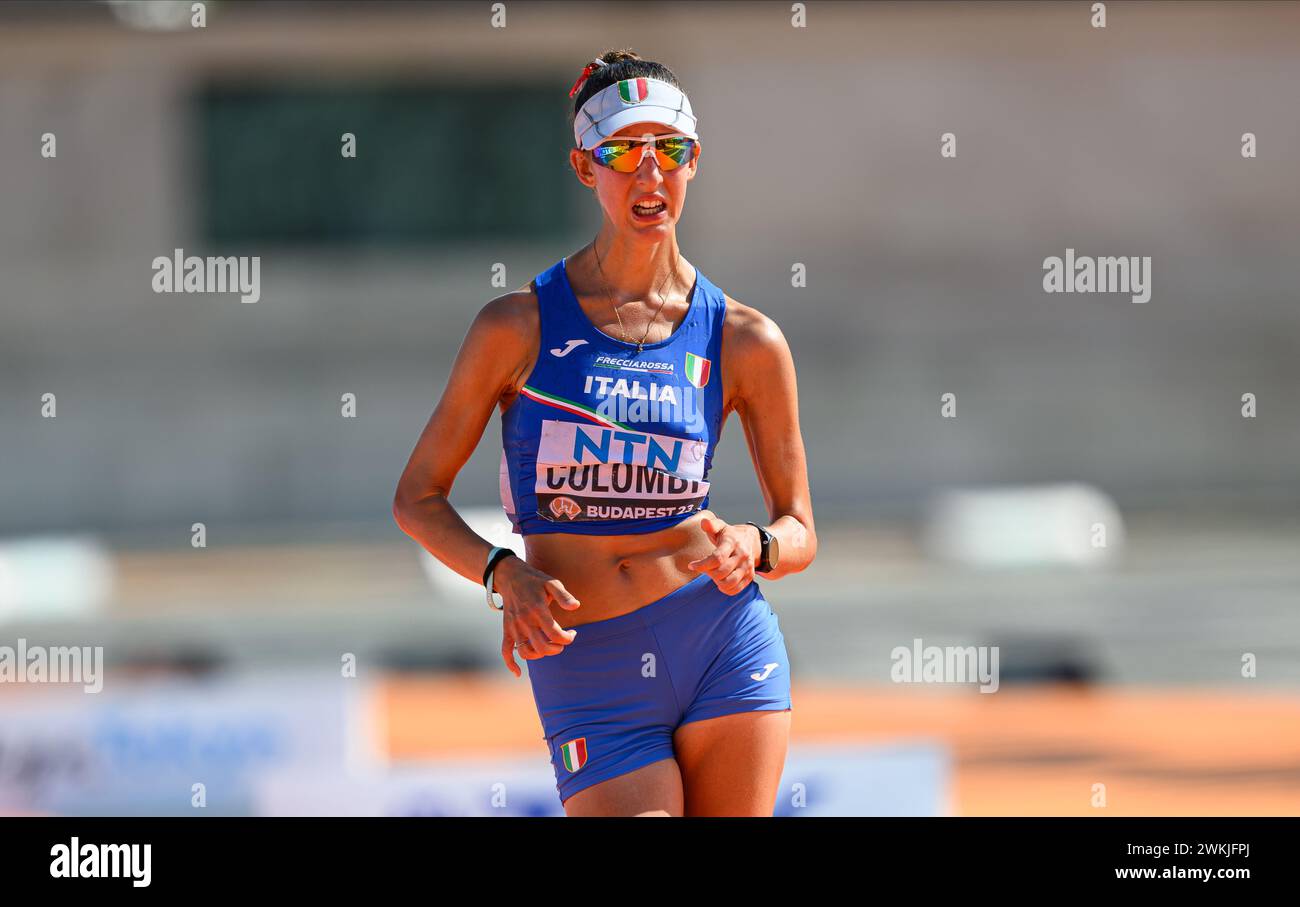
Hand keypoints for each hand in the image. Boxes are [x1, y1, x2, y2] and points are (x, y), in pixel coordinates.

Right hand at [492, 556, 581, 677]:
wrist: (508, 575)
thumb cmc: (534, 580)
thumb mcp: (551, 582)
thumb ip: (564, 596)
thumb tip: (576, 606)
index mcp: (538, 610)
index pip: (555, 634)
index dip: (568, 638)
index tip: (572, 633)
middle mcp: (525, 621)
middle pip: (542, 647)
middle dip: (557, 648)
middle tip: (563, 641)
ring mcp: (514, 627)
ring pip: (526, 652)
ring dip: (540, 655)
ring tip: (549, 646)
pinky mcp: (506, 630)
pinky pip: (505, 651)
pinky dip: (511, 664)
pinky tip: (518, 673)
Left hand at [687, 514, 760, 595]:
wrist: (753, 541)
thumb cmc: (731, 535)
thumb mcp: (721, 527)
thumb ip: (712, 525)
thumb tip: (704, 522)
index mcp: (732, 543)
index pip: (717, 558)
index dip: (702, 564)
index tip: (691, 565)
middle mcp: (742, 555)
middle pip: (721, 572)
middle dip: (708, 572)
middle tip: (704, 568)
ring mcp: (747, 567)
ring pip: (729, 583)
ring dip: (717, 582)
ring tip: (712, 574)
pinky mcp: (750, 576)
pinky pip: (736, 589)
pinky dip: (725, 589)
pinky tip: (720, 581)